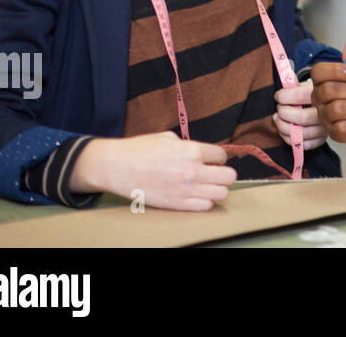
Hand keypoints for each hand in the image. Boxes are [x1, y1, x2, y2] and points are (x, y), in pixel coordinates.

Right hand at [69, 132, 236, 210]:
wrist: (116, 166)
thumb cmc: (140, 149)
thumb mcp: (169, 138)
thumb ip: (189, 146)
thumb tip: (203, 153)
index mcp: (192, 150)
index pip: (222, 156)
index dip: (218, 158)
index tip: (211, 160)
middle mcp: (193, 170)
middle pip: (229, 177)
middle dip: (223, 174)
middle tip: (213, 174)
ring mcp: (186, 189)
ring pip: (221, 194)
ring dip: (216, 189)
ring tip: (205, 186)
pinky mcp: (176, 204)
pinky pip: (205, 207)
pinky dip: (204, 202)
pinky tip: (194, 196)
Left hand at [273, 80, 327, 150]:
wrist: (331, 103)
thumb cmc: (314, 93)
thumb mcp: (308, 83)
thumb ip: (295, 82)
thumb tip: (284, 74)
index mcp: (323, 94)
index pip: (300, 97)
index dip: (284, 97)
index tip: (278, 96)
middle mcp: (327, 112)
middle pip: (301, 118)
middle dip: (284, 114)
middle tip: (279, 109)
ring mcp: (325, 127)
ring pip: (301, 133)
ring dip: (283, 127)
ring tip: (278, 119)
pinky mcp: (322, 139)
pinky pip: (304, 145)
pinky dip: (290, 139)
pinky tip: (286, 130)